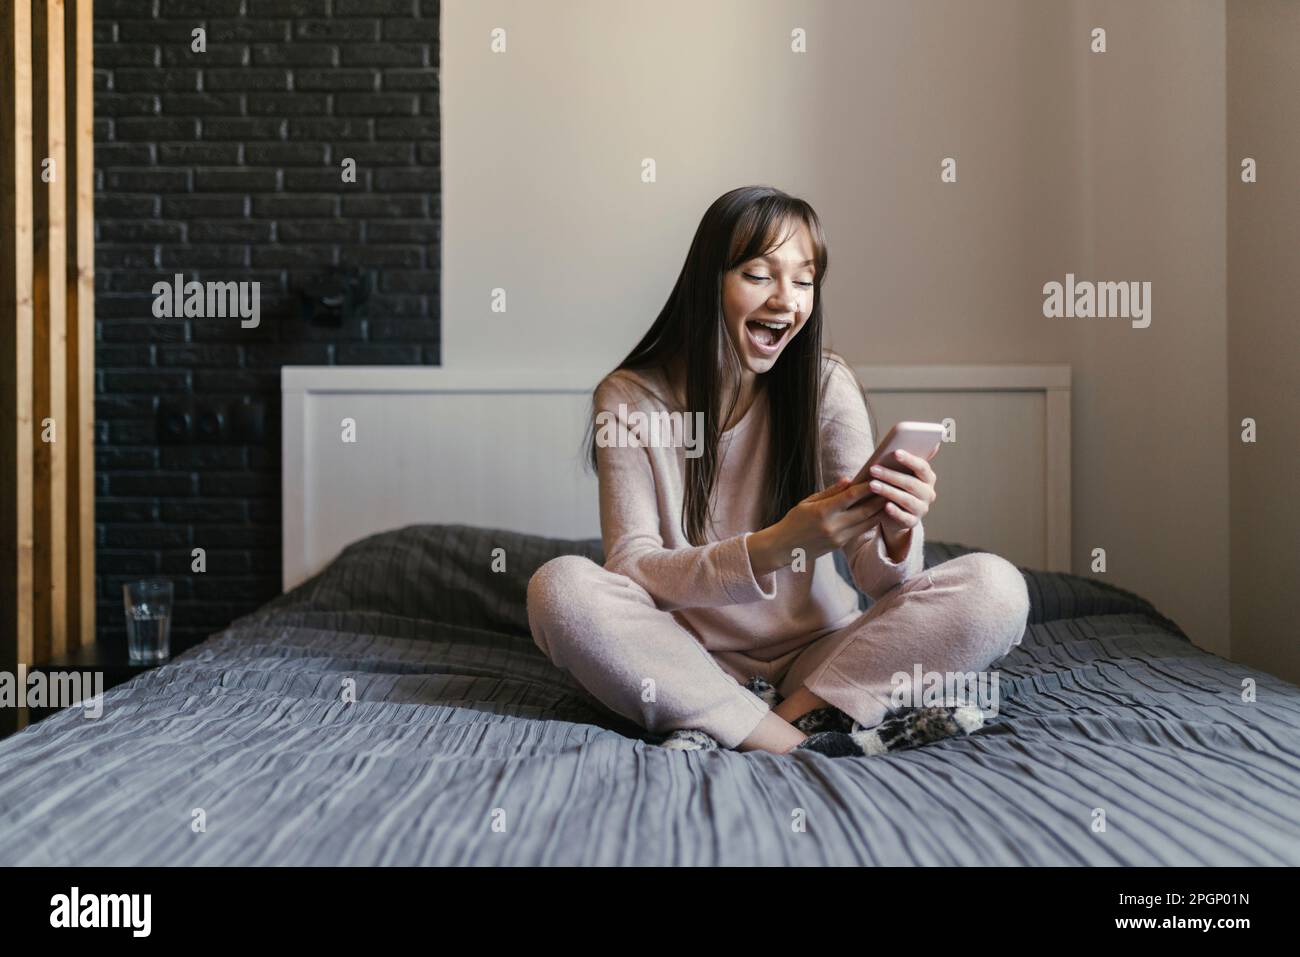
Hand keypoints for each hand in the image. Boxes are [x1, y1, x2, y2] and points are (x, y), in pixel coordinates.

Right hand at [747, 476, 886, 574]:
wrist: (784, 548)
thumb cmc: (793, 521)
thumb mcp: (807, 502)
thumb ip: (830, 492)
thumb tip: (849, 480)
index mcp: (822, 512)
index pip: (850, 496)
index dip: (866, 486)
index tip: (878, 476)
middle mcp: (832, 526)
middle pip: (864, 511)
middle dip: (880, 499)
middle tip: (894, 486)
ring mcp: (838, 537)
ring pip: (866, 523)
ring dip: (880, 511)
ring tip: (891, 499)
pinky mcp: (840, 545)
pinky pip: (860, 531)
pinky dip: (871, 521)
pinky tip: (878, 512)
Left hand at [867, 449, 936, 556]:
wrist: (895, 514)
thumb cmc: (896, 485)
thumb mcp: (900, 473)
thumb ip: (903, 459)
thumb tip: (915, 442)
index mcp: (928, 478)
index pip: (922, 467)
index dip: (909, 459)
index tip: (895, 452)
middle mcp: (928, 493)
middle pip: (911, 483)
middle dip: (891, 475)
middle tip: (873, 469)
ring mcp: (922, 509)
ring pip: (906, 499)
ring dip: (888, 491)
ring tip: (872, 485)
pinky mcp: (912, 522)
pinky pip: (904, 517)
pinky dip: (895, 511)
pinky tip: (884, 505)